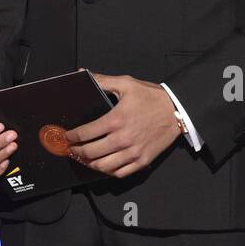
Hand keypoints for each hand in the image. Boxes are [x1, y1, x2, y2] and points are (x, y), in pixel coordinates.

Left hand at [63, 72, 181, 178]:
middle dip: (76, 151)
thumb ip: (103, 80)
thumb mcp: (126, 83)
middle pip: (90, 152)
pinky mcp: (142, 161)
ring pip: (103, 166)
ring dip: (89, 163)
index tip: (67, 137)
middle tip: (71, 149)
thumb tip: (83, 72)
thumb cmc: (151, 97)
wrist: (177, 110)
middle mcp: (122, 139)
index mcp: (115, 119)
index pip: (85, 133)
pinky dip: (108, 171)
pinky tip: (103, 165)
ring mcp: (133, 152)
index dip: (72, 137)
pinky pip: (120, 173)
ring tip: (84, 158)